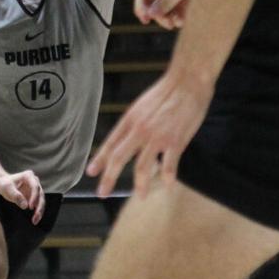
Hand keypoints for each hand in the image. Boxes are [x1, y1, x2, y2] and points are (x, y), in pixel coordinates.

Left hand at [0, 169, 44, 223]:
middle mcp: (34, 181)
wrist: (2, 183)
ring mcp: (35, 189)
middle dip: (39, 206)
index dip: (34, 197)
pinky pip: (38, 204)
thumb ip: (15, 196)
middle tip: (36, 216)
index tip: (30, 207)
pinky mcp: (34, 196)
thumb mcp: (7, 188)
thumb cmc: (4, 184)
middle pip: (40, 194)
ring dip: (39, 211)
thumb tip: (25, 206)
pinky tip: (35, 219)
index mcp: (29, 176)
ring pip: (41, 200)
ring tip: (35, 221)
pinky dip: (37, 212)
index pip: (35, 187)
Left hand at [86, 65, 212, 197]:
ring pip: (142, 167)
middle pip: (119, 157)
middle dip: (108, 177)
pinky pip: (169, 165)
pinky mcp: (175, 141)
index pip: (110, 143)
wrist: (187, 82)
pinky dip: (168, 178)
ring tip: (140, 196)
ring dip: (140, 185)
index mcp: (130, 120)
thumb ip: (135, 124)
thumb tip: (130, 140)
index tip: (91, 172)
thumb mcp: (142, 106)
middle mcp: (139, 130)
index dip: (99, 159)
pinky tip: (168, 186)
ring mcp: (157, 137)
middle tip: (102, 192)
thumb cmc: (167, 92)